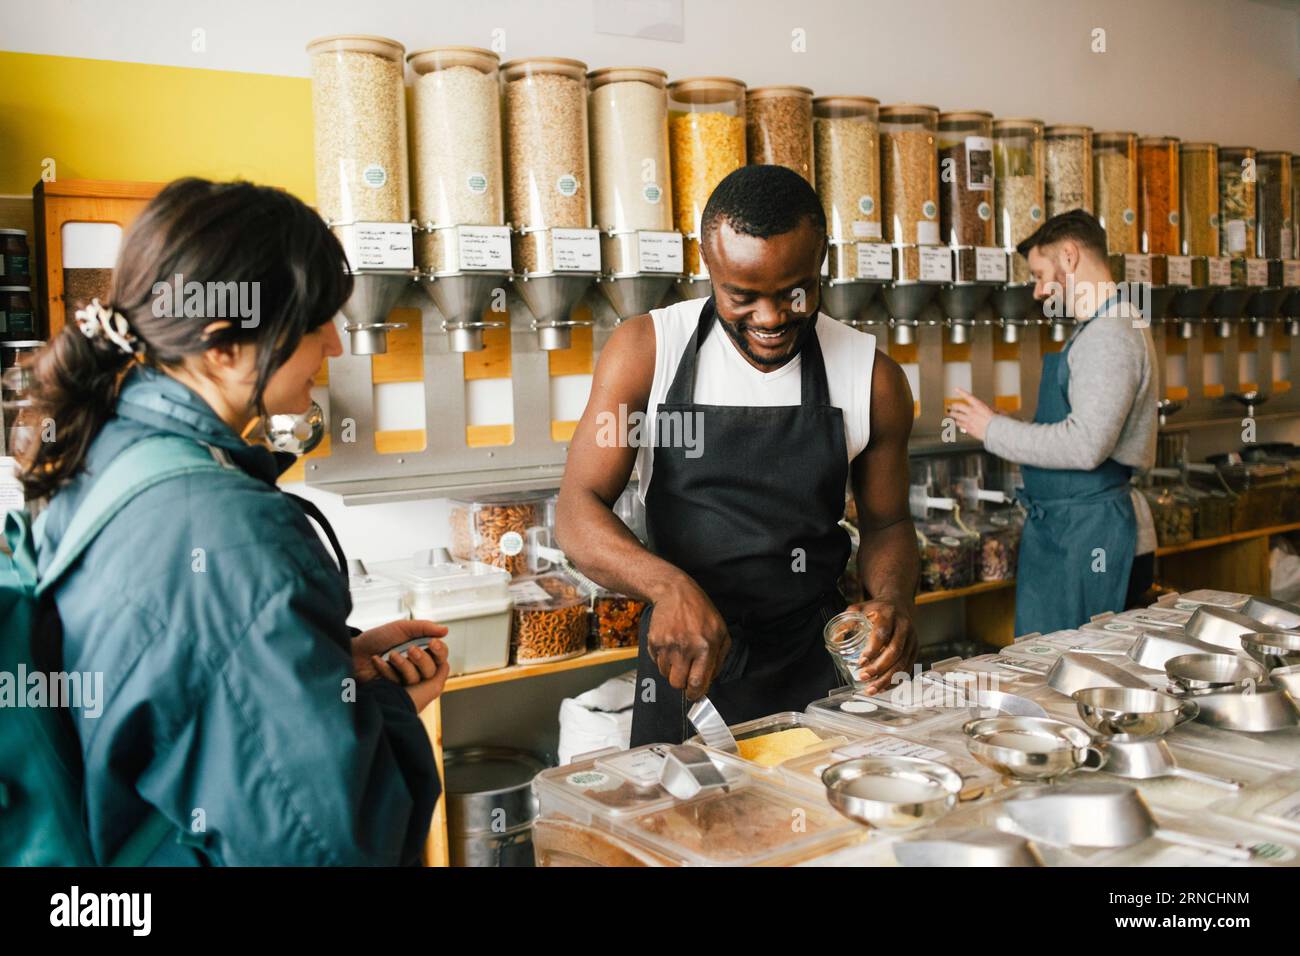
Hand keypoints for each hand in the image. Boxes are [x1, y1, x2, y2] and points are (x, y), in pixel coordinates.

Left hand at [352, 620, 450, 708]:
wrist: (354, 651)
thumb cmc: (377, 638)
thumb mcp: (401, 627)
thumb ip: (424, 627)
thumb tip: (446, 630)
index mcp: (422, 649)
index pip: (441, 654)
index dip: (440, 650)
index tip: (432, 644)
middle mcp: (416, 665)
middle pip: (432, 669)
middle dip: (422, 659)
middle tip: (410, 649)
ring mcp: (405, 678)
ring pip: (417, 679)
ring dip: (404, 665)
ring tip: (390, 655)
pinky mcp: (394, 688)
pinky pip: (399, 684)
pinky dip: (387, 671)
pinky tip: (376, 660)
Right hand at [647, 579, 731, 701]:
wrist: (675, 592)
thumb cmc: (701, 611)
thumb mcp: (721, 632)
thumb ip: (719, 659)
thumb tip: (709, 680)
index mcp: (705, 647)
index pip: (697, 682)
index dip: (695, 693)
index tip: (694, 695)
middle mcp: (685, 648)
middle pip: (678, 683)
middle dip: (682, 684)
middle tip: (686, 674)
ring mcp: (667, 645)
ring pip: (665, 674)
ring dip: (672, 670)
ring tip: (679, 654)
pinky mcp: (654, 642)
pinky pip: (657, 662)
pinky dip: (663, 659)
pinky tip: (670, 645)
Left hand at [847, 598, 917, 694]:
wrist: (898, 604)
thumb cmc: (877, 609)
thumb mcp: (860, 608)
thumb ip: (846, 621)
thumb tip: (835, 639)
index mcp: (888, 615)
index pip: (882, 634)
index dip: (872, 649)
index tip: (861, 661)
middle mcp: (903, 627)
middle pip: (894, 651)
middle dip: (879, 667)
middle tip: (864, 677)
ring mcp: (911, 639)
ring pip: (903, 663)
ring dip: (887, 678)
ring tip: (872, 688)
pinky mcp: (914, 649)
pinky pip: (907, 668)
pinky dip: (896, 680)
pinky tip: (883, 687)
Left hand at [949, 388, 994, 440]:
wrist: (996, 432)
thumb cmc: (998, 422)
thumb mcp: (996, 411)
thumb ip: (991, 409)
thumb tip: (991, 409)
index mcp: (979, 406)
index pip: (968, 396)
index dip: (961, 392)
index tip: (956, 389)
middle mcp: (972, 412)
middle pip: (958, 406)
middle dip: (954, 406)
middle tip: (951, 406)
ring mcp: (969, 420)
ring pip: (956, 416)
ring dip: (953, 414)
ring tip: (950, 413)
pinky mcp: (968, 428)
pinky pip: (959, 424)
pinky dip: (957, 423)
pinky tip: (956, 422)